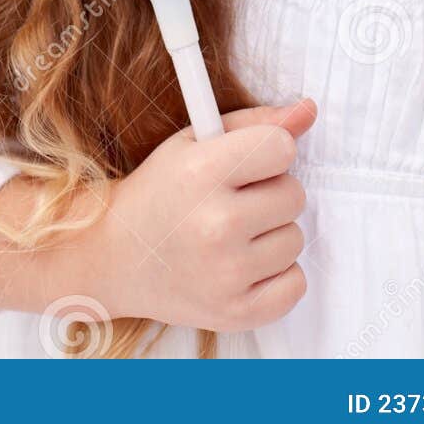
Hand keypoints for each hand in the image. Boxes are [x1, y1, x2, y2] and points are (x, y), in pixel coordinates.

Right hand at [95, 96, 317, 331]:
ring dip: (273, 233)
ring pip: (295, 238)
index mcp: (201, 174)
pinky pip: (295, 285)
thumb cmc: (160, 192)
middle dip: (271, 192)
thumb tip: (308, 111)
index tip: (250, 161)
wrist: (115, 257)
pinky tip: (246, 265)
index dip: (270, 151)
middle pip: (294, 194)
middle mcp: (215, 225)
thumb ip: (255, 122)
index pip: (282, 148)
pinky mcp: (235, 313)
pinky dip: (278, 276)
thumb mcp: (194, 142)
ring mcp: (226, 274)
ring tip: (235, 233)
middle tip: (236, 199)